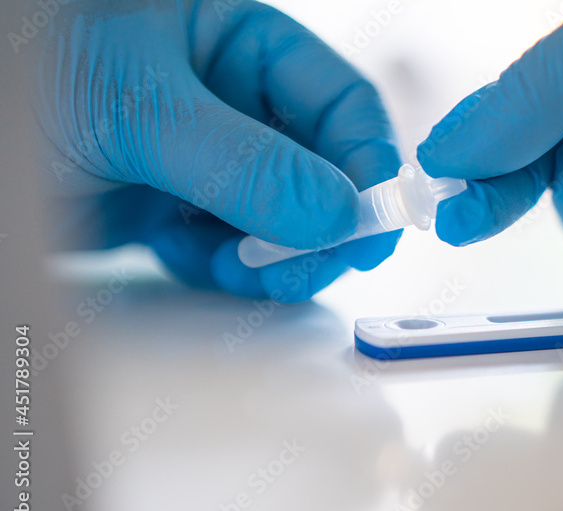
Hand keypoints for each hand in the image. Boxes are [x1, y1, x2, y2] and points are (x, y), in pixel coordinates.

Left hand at [30, 0, 400, 302]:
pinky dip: (232, 268)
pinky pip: (236, 248)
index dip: (369, 160)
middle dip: (325, 222)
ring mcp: (206, 159)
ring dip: (279, 254)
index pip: (339, 100)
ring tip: (245, 268)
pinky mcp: (176, 211)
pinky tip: (201, 262)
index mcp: (234, 38)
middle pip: (323, 168)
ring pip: (286, 218)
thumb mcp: (136, 108)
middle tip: (311, 263)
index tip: (375, 221)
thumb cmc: (21, 77)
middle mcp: (230, 99)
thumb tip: (336, 211)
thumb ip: (245, 161)